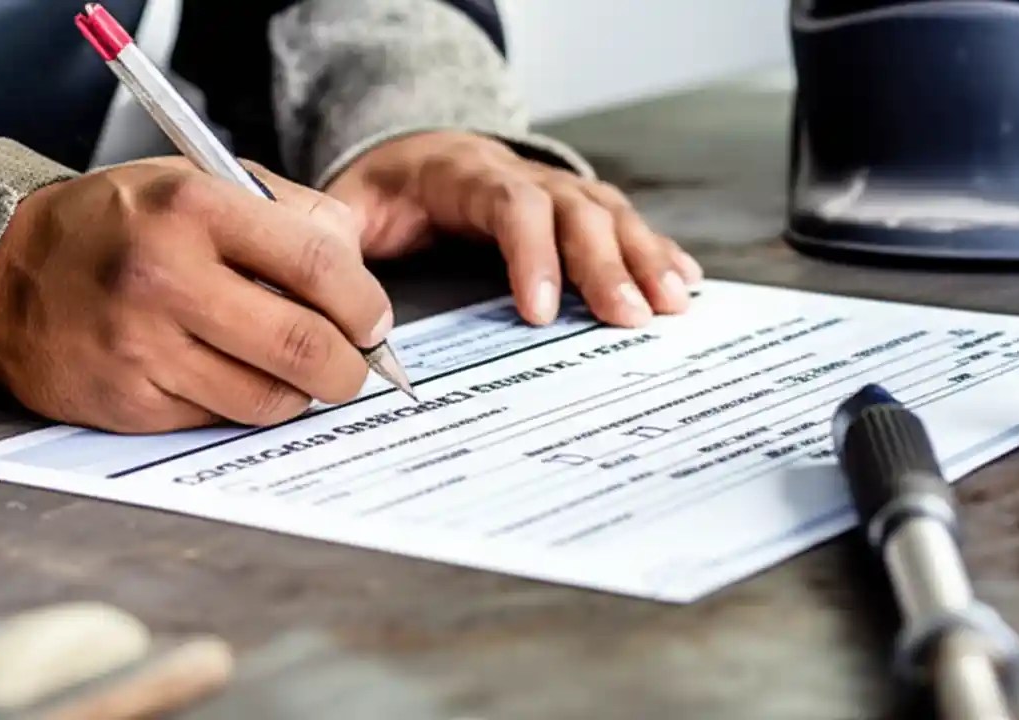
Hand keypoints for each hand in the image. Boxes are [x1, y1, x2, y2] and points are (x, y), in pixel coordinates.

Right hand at [0, 157, 390, 433]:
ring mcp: (143, 346)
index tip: (374, 320)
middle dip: (350, 366)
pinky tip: (227, 374)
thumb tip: (359, 267)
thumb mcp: (200, 182)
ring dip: (300, 391)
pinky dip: (242, 404)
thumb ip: (289, 213)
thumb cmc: (119, 225)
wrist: (7, 272)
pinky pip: (221, 420)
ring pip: (270, 397)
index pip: (318, 265)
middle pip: (304, 346)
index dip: (365, 304)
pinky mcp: (129, 402)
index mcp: (194, 208)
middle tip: (353, 364)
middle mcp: (166, 277)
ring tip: (289, 367)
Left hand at [326, 131, 702, 326]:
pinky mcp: (578, 207)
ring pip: (610, 213)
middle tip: (628, 318)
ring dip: (644, 257)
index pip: (510, 205)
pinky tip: (684, 280)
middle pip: (575, 210)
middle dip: (605, 264)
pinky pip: (625, 222)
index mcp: (466, 175)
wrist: (417, 155)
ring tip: (671, 303)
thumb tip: (334, 286)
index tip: (540, 311)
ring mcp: (557, 189)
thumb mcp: (350, 208)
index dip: (531, 254)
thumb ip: (341, 241)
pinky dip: (657, 249)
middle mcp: (523, 175)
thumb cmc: (389, 190)